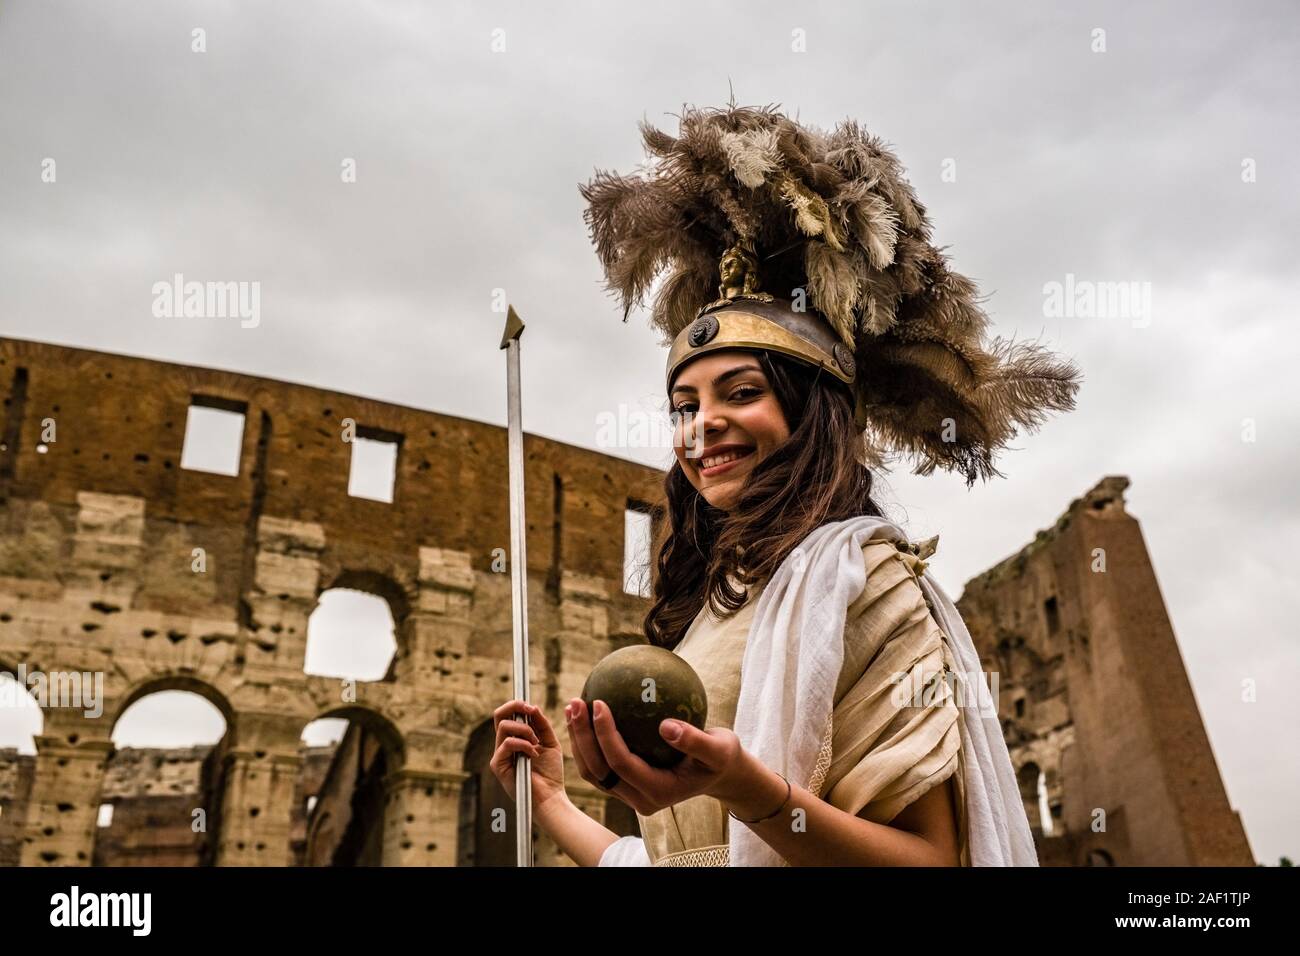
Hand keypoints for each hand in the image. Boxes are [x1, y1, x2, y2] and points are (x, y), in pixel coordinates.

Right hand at [489, 699, 567, 810]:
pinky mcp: (498, 765)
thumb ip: (542, 724)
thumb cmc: (551, 773)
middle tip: (529, 710)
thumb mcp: (549, 742)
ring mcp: (500, 755)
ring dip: (524, 730)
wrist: (551, 796)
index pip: (507, 715)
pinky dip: (523, 745)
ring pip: (503, 727)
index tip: (531, 706)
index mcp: (515, 739)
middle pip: (498, 715)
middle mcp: (504, 745)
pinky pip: (507, 744)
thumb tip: (532, 707)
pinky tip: (534, 754)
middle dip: (515, 707)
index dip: (516, 705)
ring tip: (536, 742)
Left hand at [565, 696, 745, 815]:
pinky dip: (588, 742)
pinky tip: (585, 714)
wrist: (720, 773)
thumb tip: (666, 726)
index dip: (605, 735)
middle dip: (582, 737)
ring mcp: (631, 796)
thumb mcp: (719, 749)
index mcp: (659, 792)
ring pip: (594, 772)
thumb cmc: (721, 757)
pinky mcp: (627, 786)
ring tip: (573, 706)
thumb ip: (696, 741)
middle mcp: (641, 799)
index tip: (599, 702)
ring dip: (579, 741)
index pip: (622, 763)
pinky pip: (600, 766)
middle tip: (575, 702)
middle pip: (600, 770)